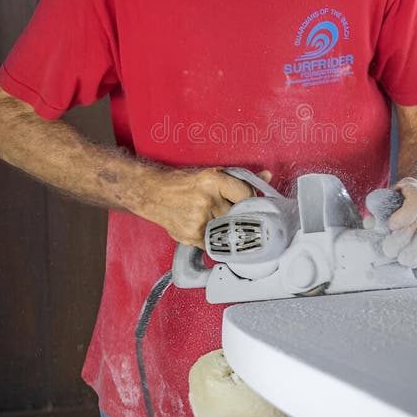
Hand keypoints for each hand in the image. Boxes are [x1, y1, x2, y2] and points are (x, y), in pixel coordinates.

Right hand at [140, 166, 271, 247]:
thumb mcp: (210, 173)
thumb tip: (266, 176)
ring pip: (229, 230)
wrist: (150, 193)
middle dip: (242, 216)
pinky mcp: (192, 236)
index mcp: (212, 181)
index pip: (246, 195)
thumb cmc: (180, 181)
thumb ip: (239, 178)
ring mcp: (199, 221)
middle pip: (239, 214)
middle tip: (242, 215)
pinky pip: (215, 242)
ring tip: (222, 220)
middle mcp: (206, 201)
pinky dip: (216, 238)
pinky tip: (211, 229)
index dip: (251, 200)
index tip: (249, 202)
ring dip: (230, 228)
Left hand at [364, 177, 416, 267]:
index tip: (391, 226)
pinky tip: (409, 261)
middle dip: (406, 239)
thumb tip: (370, 223)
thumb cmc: (391, 202)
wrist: (410, 202)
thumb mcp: (382, 200)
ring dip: (415, 250)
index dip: (405, 215)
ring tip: (401, 259)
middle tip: (389, 250)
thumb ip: (376, 211)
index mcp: (415, 188)